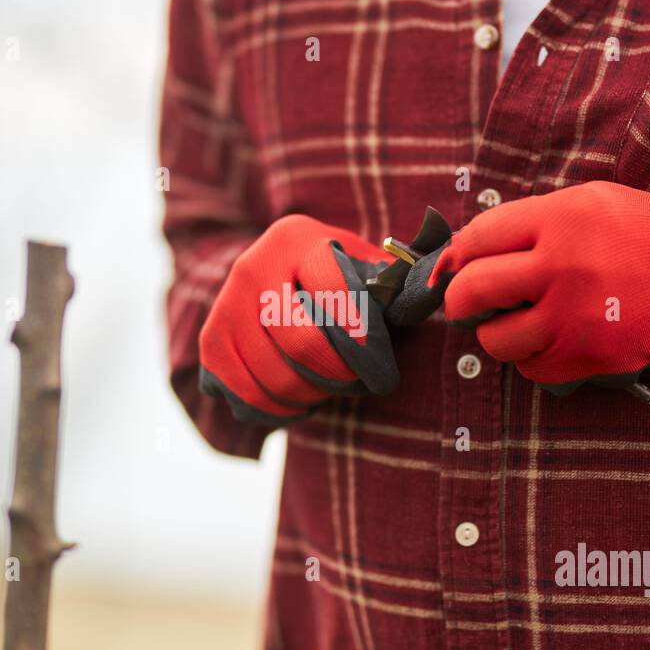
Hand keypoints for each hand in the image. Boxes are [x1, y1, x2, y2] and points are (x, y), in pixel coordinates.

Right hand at [199, 215, 396, 424]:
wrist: (273, 280)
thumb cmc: (337, 281)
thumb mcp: (365, 268)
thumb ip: (397, 281)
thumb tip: (438, 288)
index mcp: (298, 239)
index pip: (335, 297)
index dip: (364, 344)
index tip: (383, 373)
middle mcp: (254, 264)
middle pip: (301, 342)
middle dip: (338, 376)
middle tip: (358, 385)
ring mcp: (226, 303)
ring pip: (275, 375)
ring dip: (312, 396)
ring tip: (329, 391)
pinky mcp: (211, 340)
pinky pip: (246, 393)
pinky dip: (278, 411)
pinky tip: (299, 403)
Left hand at [431, 182, 649, 384]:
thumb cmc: (648, 239)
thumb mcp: (593, 203)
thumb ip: (533, 222)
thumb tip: (468, 250)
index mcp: (560, 218)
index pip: (476, 238)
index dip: (458, 256)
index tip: (456, 267)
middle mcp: (561, 266)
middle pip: (471, 291)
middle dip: (460, 300)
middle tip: (468, 303)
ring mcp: (572, 316)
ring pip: (494, 339)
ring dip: (499, 333)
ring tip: (523, 321)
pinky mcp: (585, 356)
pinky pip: (529, 368)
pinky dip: (534, 359)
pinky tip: (556, 340)